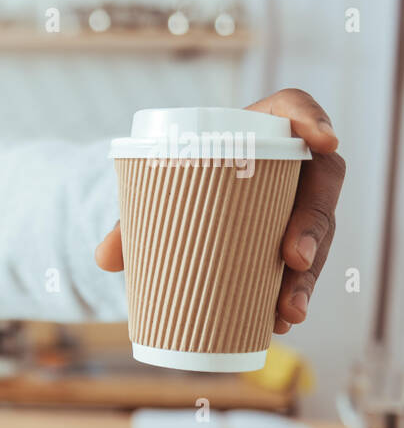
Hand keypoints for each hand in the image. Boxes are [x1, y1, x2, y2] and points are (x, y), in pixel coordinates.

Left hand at [95, 89, 343, 333]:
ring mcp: (296, 202)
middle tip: (294, 259)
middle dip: (311, 224)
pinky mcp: (293, 237)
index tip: (322, 141)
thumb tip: (103, 258)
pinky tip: (283, 319)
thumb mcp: (152, 195)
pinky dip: (294, 293)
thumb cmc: (170, 185)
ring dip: (307, 275)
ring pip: (318, 233)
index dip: (313, 118)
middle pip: (318, 183)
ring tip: (287, 311)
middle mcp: (287, 163)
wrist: (175, 205)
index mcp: (253, 130)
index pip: (292, 108)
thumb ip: (130, 221)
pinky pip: (305, 265)